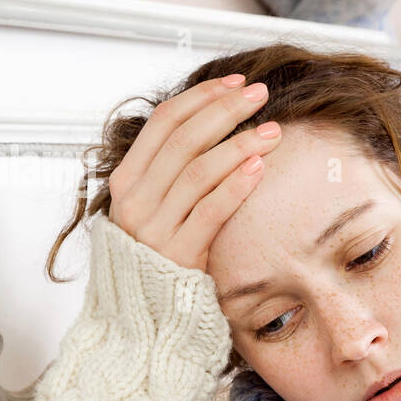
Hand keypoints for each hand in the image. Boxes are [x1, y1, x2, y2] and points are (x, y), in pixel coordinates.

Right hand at [106, 74, 282, 272]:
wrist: (146, 318)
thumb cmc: (160, 256)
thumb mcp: (154, 207)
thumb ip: (172, 171)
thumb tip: (212, 123)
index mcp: (127, 179)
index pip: (164, 122)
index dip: (201, 97)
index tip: (234, 83)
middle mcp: (134, 199)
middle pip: (184, 139)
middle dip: (225, 110)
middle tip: (260, 94)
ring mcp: (153, 228)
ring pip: (199, 171)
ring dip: (240, 145)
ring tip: (273, 131)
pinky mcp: (178, 254)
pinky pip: (210, 211)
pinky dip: (235, 185)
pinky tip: (259, 168)